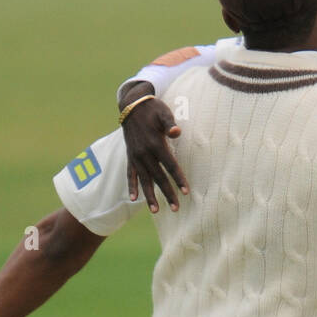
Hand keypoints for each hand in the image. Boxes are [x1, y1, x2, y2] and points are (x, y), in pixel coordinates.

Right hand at [124, 96, 189, 212]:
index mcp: (155, 143)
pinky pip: (130, 174)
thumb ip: (170, 123)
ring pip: (144, 180)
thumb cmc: (153, 109)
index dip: (178, 179)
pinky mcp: (130, 157)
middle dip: (168, 193)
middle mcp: (144, 153)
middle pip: (158, 177)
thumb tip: (177, 132)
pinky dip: (131, 186)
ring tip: (156, 211)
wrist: (131, 105)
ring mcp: (136, 156)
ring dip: (150, 196)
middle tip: (176, 208)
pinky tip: (134, 199)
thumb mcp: (163, 112)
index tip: (186, 192)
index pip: (170, 165)